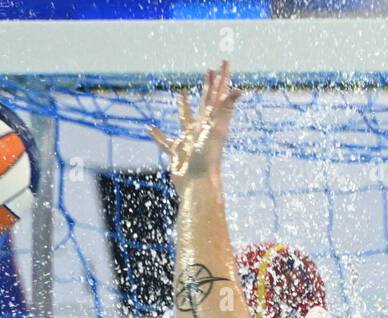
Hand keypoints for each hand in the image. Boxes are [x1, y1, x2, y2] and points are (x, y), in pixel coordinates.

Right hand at [148, 60, 240, 185]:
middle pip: (206, 101)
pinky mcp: (176, 152)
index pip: (217, 94)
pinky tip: (149, 128)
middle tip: (209, 71)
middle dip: (208, 86)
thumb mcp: (216, 129)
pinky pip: (164, 141)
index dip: (220, 77)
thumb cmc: (207, 157)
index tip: (223, 62)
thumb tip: (239, 89)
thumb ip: (225, 108)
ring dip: (184, 106)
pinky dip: (157, 135)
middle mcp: (202, 128)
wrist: (197, 184)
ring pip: (185, 118)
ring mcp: (189, 140)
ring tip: (182, 94)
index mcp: (212, 122)